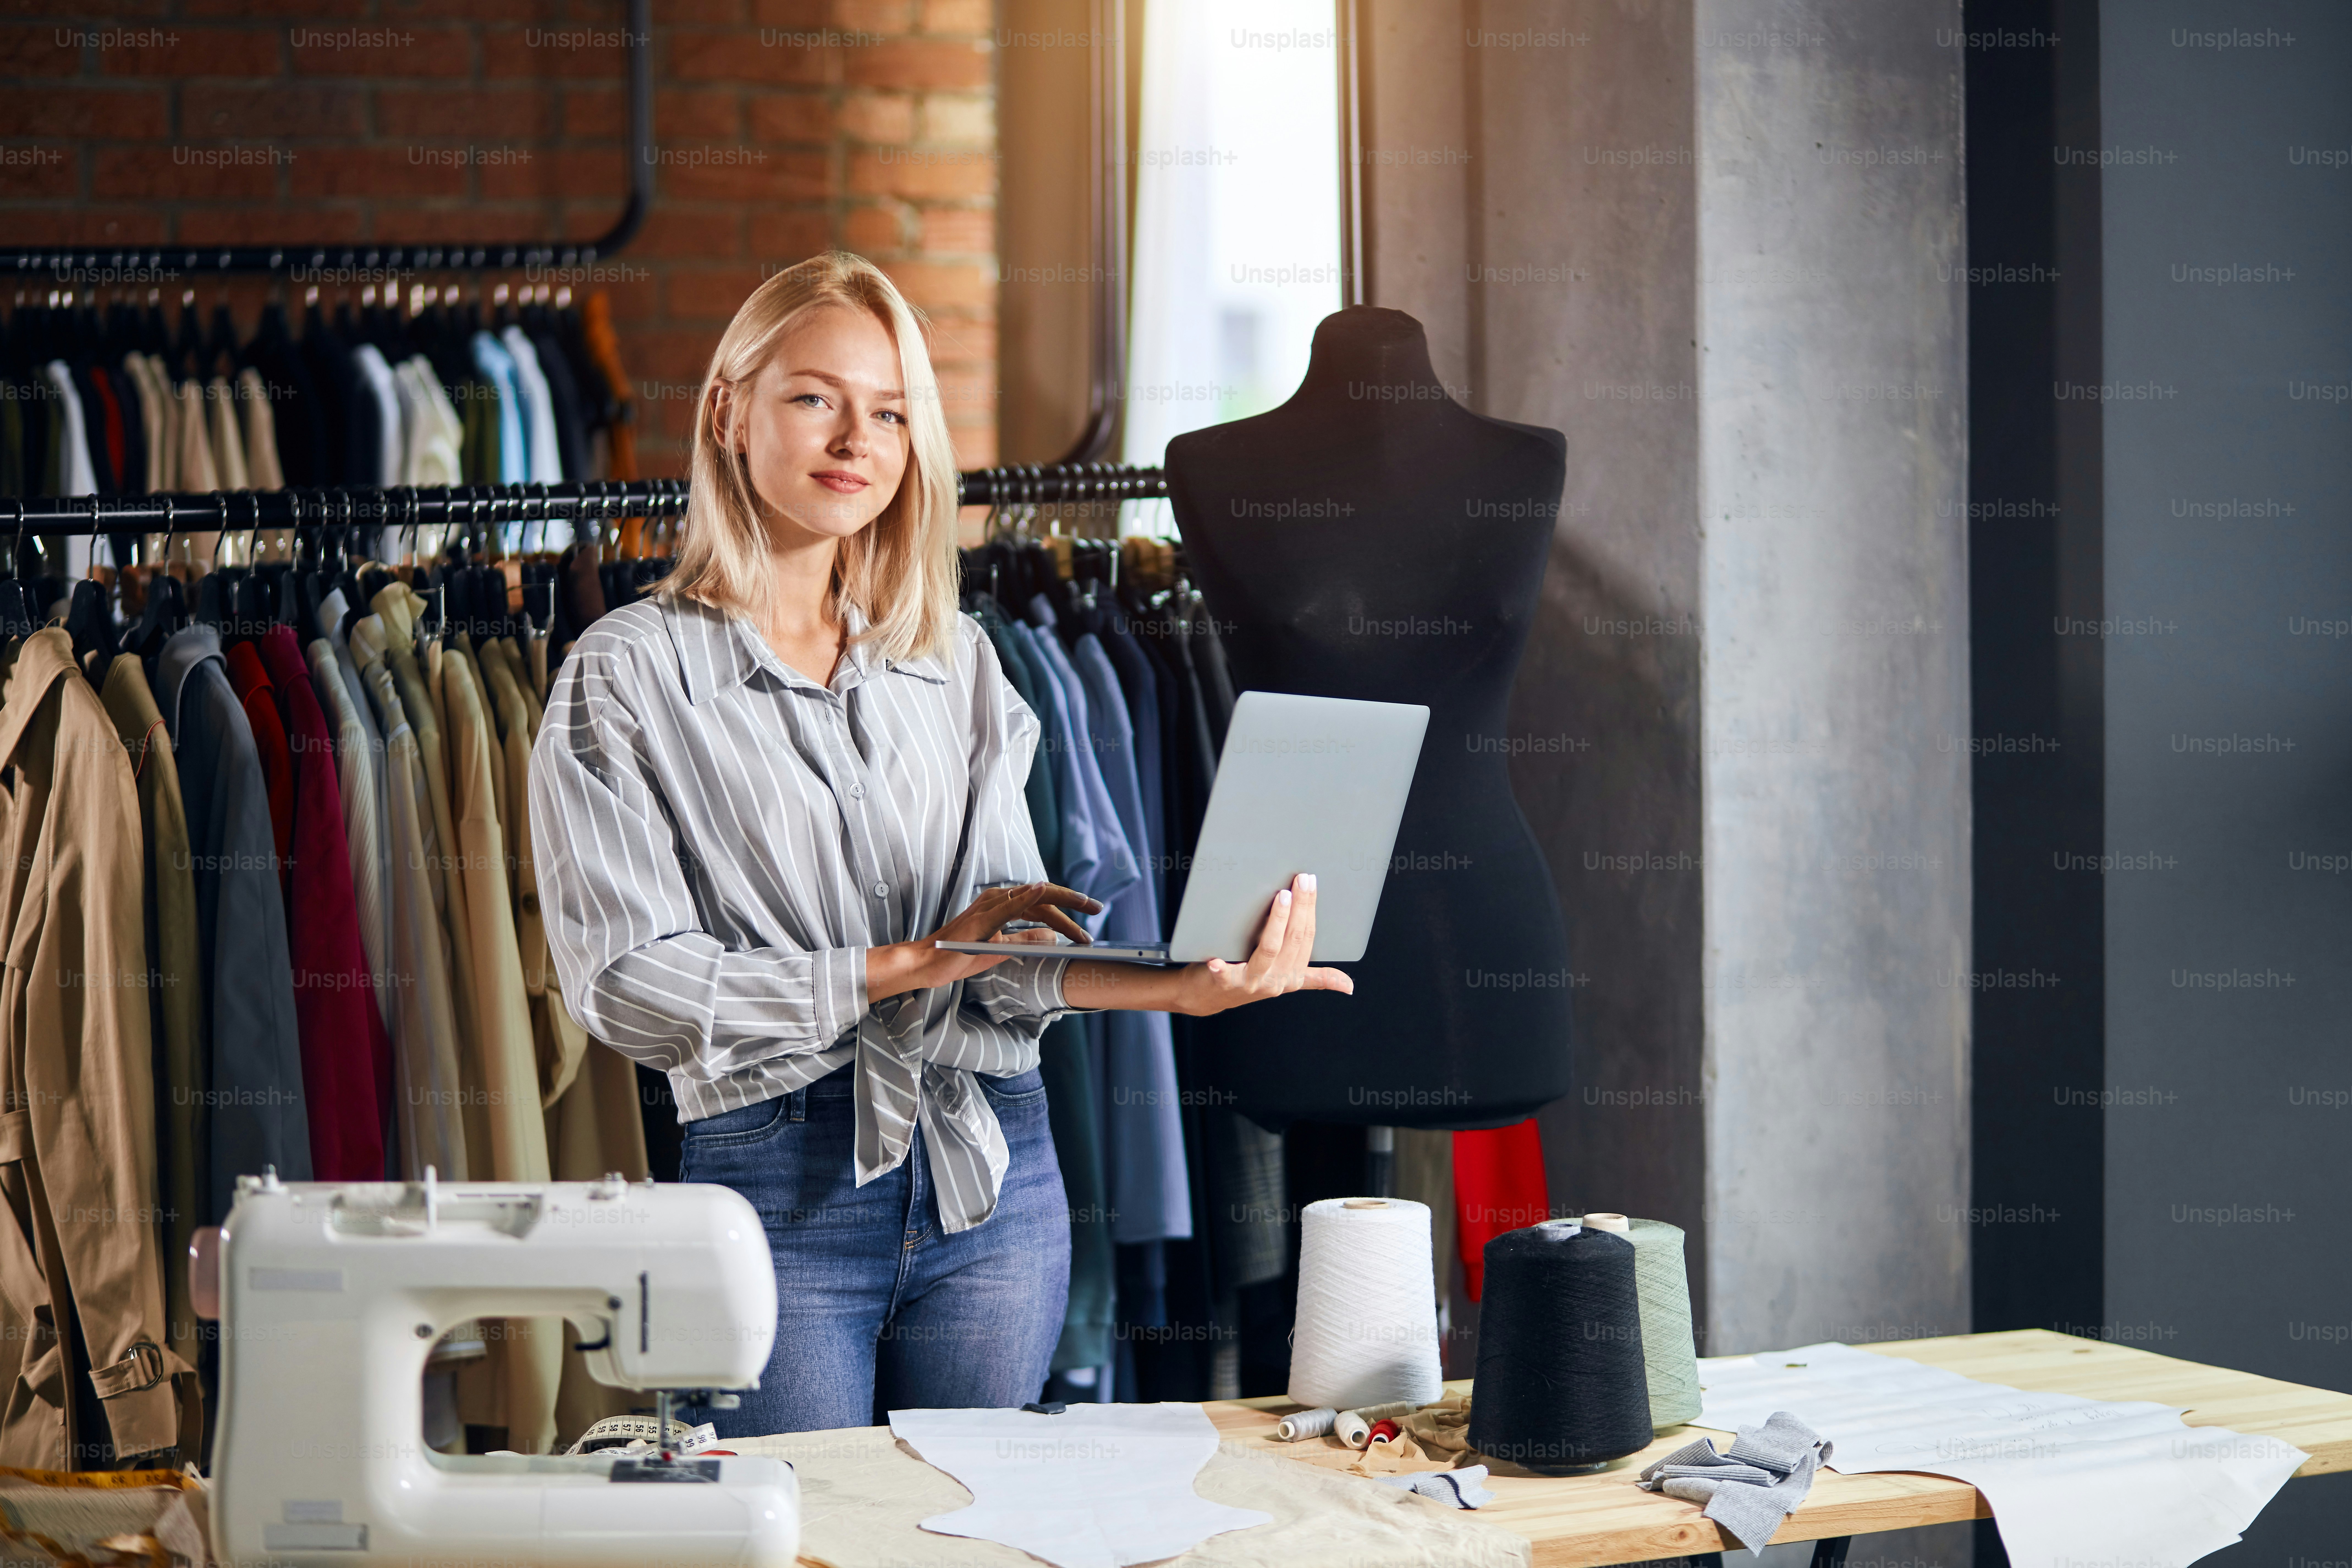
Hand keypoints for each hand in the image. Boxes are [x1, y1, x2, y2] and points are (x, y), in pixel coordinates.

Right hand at [866, 882, 1101, 1003]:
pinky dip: (1026, 897)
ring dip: (1061, 901)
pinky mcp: (980, 919)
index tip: (1092, 912)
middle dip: (1073, 901)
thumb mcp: (1002, 949)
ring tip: (1086, 905)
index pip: (1042, 903)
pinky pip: (1007, 905)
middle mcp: (997, 900)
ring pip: (1032, 898)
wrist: (928, 964)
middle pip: (1043, 896)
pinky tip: (1043, 890)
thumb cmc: (960, 955)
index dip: (1068, 906)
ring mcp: (988, 907)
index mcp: (1002, 905)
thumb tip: (1053, 936)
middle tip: (1098, 908)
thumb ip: (1027, 939)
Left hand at [1173, 873, 1354, 1016]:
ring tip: (1282, 898)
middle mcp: (1276, 981)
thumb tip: (1349, 986)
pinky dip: (1222, 968)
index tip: (1311, 884)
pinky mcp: (1226, 985)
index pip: (1307, 939)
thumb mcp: (1284, 979)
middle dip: (1300, 908)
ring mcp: (1252, 984)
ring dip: (1277, 922)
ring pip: (1270, 949)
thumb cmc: (1245, 979)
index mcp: (1292, 977)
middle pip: (1293, 940)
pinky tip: (1217, 959)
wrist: (1207, 998)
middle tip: (1301, 879)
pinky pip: (1226, 976)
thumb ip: (1316, 978)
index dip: (1310, 910)